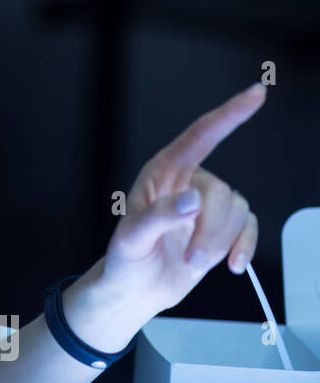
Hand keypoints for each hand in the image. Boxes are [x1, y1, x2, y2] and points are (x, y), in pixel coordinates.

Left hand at [99, 82, 265, 316]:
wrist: (137, 288)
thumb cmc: (127, 259)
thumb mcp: (131, 238)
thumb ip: (158, 217)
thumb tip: (192, 200)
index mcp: (162, 173)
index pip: (199, 136)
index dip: (229, 114)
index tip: (256, 93)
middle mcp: (189, 182)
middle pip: (222, 192)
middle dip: (211, 229)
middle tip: (192, 257)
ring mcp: (208, 205)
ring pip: (237, 210)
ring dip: (221, 242)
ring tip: (195, 261)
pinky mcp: (223, 227)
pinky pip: (248, 227)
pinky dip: (244, 247)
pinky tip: (233, 266)